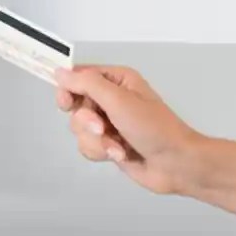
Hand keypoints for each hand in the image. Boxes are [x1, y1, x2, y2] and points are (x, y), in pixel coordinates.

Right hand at [54, 65, 204, 194]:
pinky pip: (88, 146)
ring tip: (117, 146)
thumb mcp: (119, 100)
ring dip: (96, 141)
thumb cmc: (153, 127)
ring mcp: (109, 123)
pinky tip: (120, 154)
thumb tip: (60, 72)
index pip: (79, 77)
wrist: (175, 163)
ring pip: (79, 130)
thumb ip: (87, 84)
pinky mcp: (109, 144)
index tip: (66, 103)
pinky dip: (102, 152)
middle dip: (87, 122)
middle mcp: (111, 99)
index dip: (68, 89)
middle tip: (102, 127)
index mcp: (116, 80)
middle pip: (76, 106)